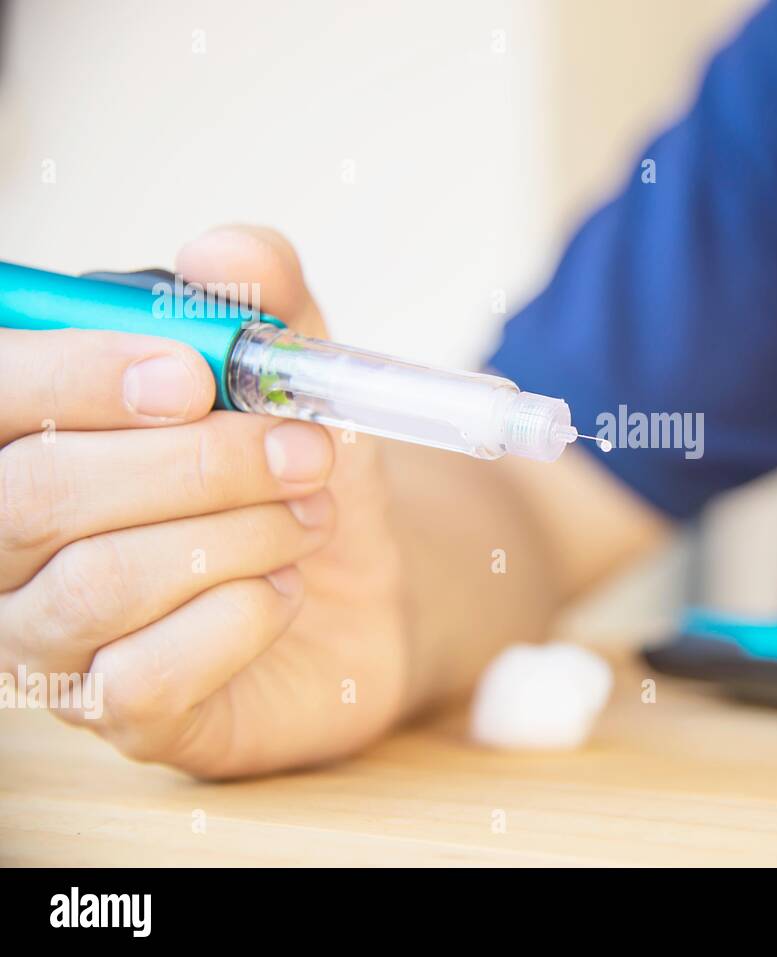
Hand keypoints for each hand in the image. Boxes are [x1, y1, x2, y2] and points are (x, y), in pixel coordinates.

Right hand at [0, 227, 408, 776]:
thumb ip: (263, 303)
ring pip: (98, 585)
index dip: (74, 378)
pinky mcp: (122, 713)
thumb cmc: (296, 472)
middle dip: (195, 464)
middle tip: (301, 449)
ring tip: (308, 514)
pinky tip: (283, 591)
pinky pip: (148, 676)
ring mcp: (53, 639)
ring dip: (236, 535)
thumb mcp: (294, 374)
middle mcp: (10, 545)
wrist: (363, 584)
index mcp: (29, 439)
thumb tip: (224, 252)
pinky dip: (240, 618)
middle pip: (36, 498)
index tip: (190, 376)